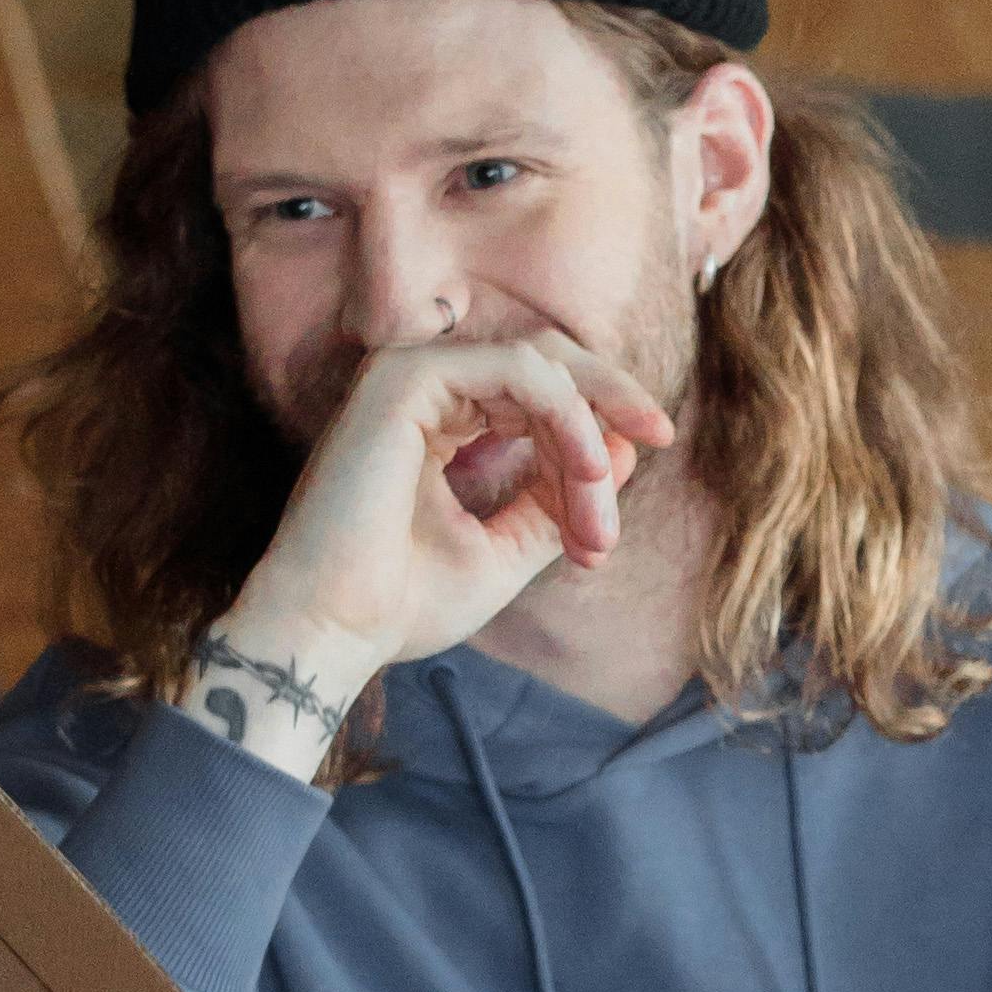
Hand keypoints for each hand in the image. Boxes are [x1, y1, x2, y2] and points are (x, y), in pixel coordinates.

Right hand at [220, 329, 679, 700]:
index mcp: (435, 420)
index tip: (614, 515)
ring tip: (600, 505)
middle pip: (546, 358)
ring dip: (589, 434)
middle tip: (661, 436)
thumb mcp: (506, 551)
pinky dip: (567, 419)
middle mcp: (419, 388)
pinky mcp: (405, 378)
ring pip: (542, 367)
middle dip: (610, 397)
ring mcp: (408, 375)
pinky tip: (587, 471)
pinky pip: (521, 373)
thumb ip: (557, 500)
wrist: (330, 632)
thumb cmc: (401, 603)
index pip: (536, 393)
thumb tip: (625, 452)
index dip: (592, 436)